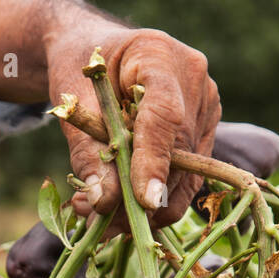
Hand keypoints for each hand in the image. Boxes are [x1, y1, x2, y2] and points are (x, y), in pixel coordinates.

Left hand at [0, 0, 220, 227]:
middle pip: (178, 153)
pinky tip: (122, 213)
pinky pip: (187, 176)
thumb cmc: (80, 67)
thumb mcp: (72, 103)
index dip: (155, 161)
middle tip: (97, 225)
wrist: (96, 52)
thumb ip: (89, 151)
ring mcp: (206, 107)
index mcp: (158, 55)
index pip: (164, 116)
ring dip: (147, 209)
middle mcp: (194, 80)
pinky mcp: (205, 131)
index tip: (145, 203)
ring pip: (186, 173)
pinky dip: (156, 200)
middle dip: (140, 199)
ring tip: (101, 223)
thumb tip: (105, 203)